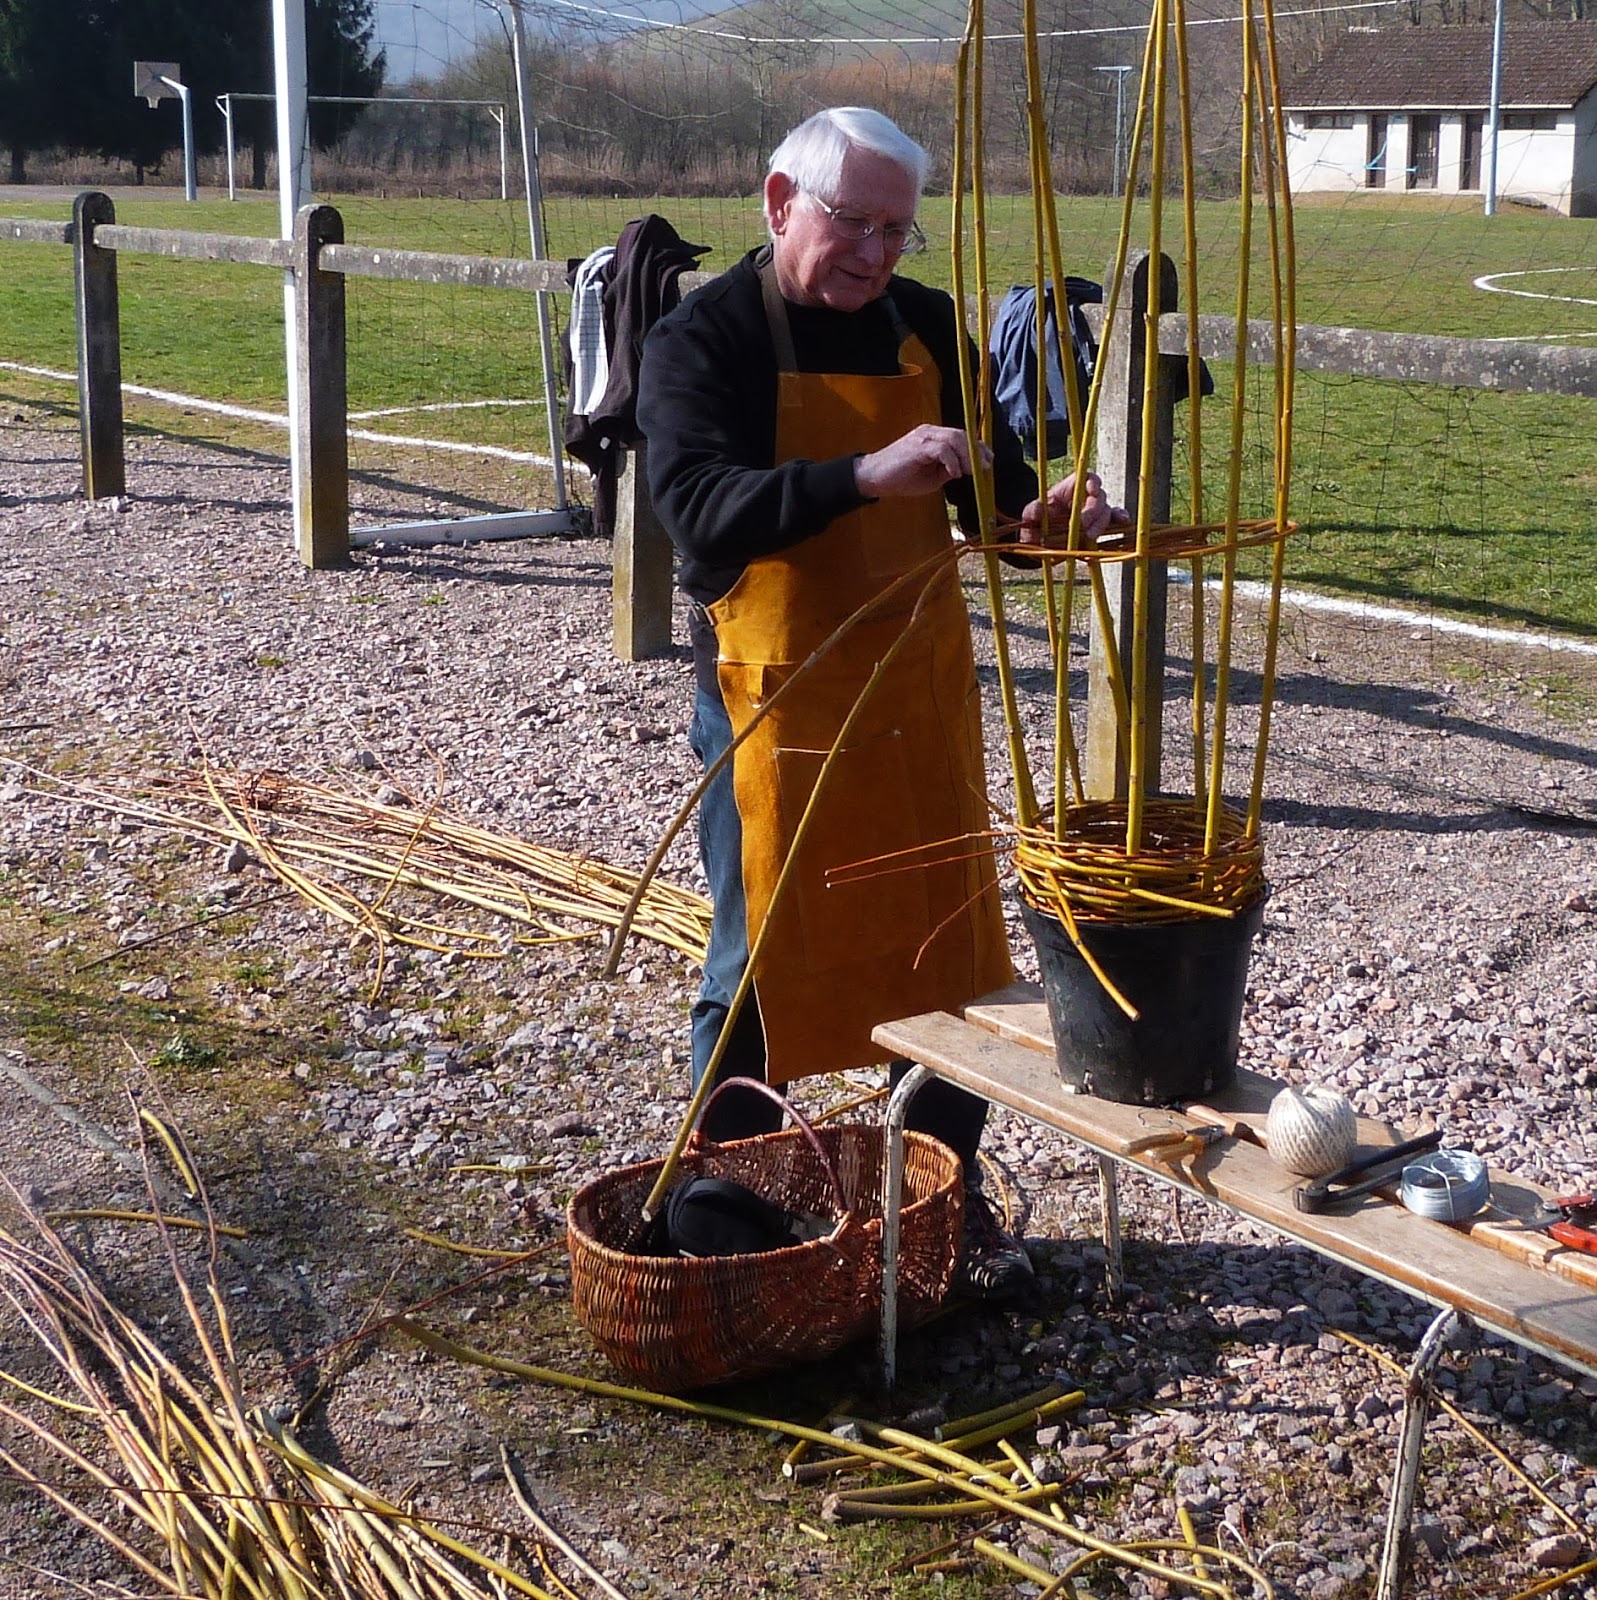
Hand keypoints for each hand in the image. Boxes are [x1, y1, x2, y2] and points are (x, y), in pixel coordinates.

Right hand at [854, 425, 992, 500]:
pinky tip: (954, 474)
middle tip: (984, 467)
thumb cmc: (901, 478)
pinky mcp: (917, 446)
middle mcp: (930, 432)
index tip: (988, 461)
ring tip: (970, 472)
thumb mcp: (932, 476)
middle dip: (976, 451)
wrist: (875, 478)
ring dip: (966, 457)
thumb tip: (965, 470)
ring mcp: (923, 437)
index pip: (961, 436)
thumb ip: (948, 469)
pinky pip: (942, 449)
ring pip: (954, 439)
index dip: (977, 447)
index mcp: (933, 437)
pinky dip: (952, 461)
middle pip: (961, 435)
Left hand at [1017, 471, 1129, 546]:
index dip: (1093, 481)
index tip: (1093, 490)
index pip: (1087, 477)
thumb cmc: (1036, 521)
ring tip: (1089, 536)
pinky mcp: (1098, 526)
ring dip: (1099, 524)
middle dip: (1093, 511)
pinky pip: (1114, 521)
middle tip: (1083, 524)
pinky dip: (1120, 521)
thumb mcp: (1029, 515)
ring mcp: (1095, 512)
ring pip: (1106, 513)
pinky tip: (1124, 523)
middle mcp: (1086, 496)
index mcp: (1071, 487)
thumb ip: (1032, 511)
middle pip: (1099, 498)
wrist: (1040, 539)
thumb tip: (1038, 510)